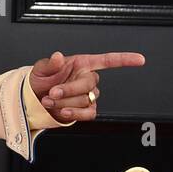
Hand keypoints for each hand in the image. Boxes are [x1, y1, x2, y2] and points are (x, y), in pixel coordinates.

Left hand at [29, 50, 144, 121]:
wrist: (33, 99)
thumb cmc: (40, 80)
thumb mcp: (40, 68)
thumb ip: (50, 64)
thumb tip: (57, 57)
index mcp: (81, 64)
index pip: (107, 60)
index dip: (124, 59)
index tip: (139, 59)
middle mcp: (87, 79)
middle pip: (89, 85)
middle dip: (69, 90)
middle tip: (52, 91)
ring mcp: (88, 96)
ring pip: (86, 100)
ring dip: (65, 102)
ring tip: (49, 100)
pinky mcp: (86, 111)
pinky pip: (88, 114)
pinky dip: (74, 114)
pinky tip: (62, 111)